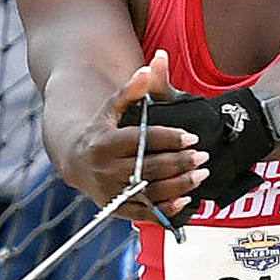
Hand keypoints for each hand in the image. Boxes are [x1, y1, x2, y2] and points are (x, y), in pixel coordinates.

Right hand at [61, 50, 207, 222]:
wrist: (76, 161)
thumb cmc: (102, 130)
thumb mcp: (111, 108)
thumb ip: (131, 90)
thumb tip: (150, 67)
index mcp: (106, 142)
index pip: (143, 140)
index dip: (170, 139)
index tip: (192, 137)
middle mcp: (107, 169)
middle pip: (149, 167)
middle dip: (180, 163)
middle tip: (203, 156)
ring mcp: (112, 191)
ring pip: (150, 192)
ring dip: (179, 185)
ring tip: (201, 175)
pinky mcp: (116, 208)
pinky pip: (144, 212)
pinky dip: (166, 209)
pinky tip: (186, 199)